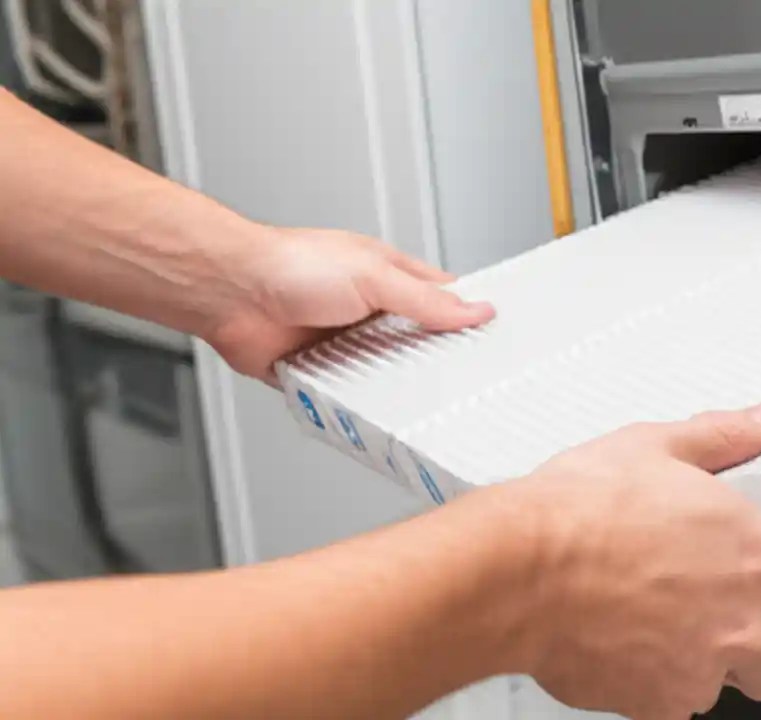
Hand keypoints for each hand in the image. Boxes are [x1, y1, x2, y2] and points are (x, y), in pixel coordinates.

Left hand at [203, 227, 493, 381]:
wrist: (230, 292)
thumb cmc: (290, 265)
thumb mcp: (375, 277)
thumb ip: (426, 300)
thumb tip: (475, 310)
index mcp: (388, 278)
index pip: (442, 298)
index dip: (467, 318)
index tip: (491, 342)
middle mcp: (367, 311)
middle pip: (416, 343)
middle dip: (434, 362)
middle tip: (459, 384)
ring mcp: (342, 343)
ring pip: (384, 375)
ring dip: (393, 386)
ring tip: (416, 402)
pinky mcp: (316, 372)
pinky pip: (345, 396)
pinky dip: (354, 405)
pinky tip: (368, 411)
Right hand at [511, 402, 760, 719]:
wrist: (516, 570)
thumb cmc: (581, 510)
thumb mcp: (658, 447)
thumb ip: (726, 438)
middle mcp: (743, 624)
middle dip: (749, 643)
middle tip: (702, 606)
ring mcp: (702, 670)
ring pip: (721, 684)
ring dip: (699, 662)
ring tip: (649, 618)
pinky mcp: (657, 704)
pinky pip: (671, 704)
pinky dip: (652, 683)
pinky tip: (620, 641)